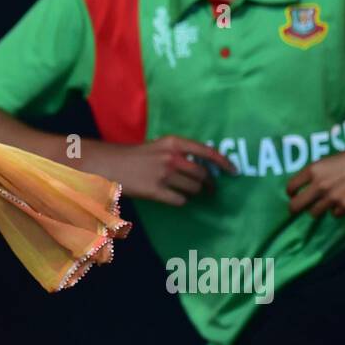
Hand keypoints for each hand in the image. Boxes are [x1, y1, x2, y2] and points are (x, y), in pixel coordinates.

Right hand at [98, 136, 236, 205]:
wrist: (109, 164)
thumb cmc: (135, 155)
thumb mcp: (159, 146)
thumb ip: (179, 152)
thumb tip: (203, 166)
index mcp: (174, 143)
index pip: (208, 152)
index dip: (224, 163)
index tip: (234, 171)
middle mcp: (172, 157)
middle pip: (203, 175)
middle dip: (210, 184)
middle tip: (210, 189)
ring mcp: (164, 175)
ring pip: (193, 190)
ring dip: (194, 193)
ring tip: (188, 193)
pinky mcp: (156, 191)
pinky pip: (180, 200)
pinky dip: (181, 201)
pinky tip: (173, 197)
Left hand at [286, 141, 344, 217]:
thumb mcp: (333, 158)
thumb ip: (322, 171)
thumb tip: (315, 181)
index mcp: (314, 169)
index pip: (291, 186)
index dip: (291, 192)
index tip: (292, 195)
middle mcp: (319, 185)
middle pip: (296, 205)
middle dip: (296, 208)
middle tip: (298, 209)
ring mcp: (332, 198)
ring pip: (314, 212)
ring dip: (319, 209)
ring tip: (327, 203)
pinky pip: (335, 214)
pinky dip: (338, 210)